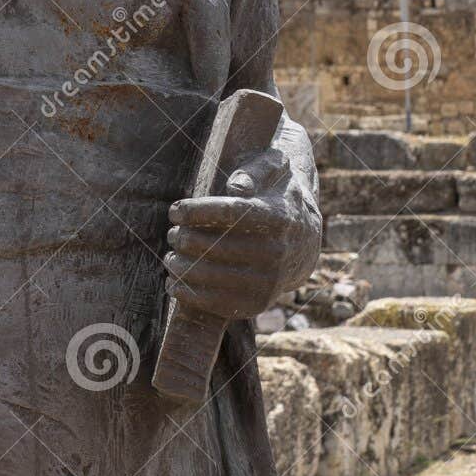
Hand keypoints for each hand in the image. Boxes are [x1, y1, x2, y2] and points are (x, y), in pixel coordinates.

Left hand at [163, 148, 318, 320]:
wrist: (304, 243)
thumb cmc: (278, 198)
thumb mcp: (276, 172)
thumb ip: (256, 171)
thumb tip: (236, 186)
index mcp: (279, 218)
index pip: (231, 214)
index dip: (197, 212)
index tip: (175, 211)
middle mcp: (276, 253)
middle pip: (216, 246)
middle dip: (185, 239)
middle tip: (172, 234)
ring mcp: (268, 282)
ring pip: (212, 277)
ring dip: (182, 266)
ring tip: (171, 256)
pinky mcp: (257, 304)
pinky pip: (217, 304)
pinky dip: (189, 294)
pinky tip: (173, 282)